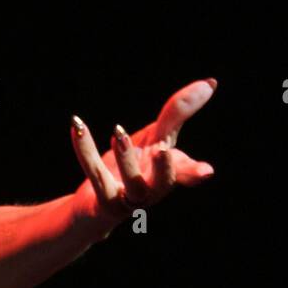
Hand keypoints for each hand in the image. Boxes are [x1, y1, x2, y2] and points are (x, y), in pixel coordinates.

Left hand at [70, 77, 217, 225]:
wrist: (96, 205)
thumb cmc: (133, 167)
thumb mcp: (156, 137)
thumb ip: (178, 114)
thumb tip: (210, 82)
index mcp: (168, 174)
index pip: (184, 169)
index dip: (194, 170)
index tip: (205, 171)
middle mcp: (152, 190)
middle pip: (162, 184)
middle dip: (165, 170)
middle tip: (163, 152)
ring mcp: (127, 199)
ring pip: (129, 183)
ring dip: (125, 158)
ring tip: (119, 131)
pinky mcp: (102, 201)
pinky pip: (93, 173)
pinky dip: (85, 149)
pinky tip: (78, 126)